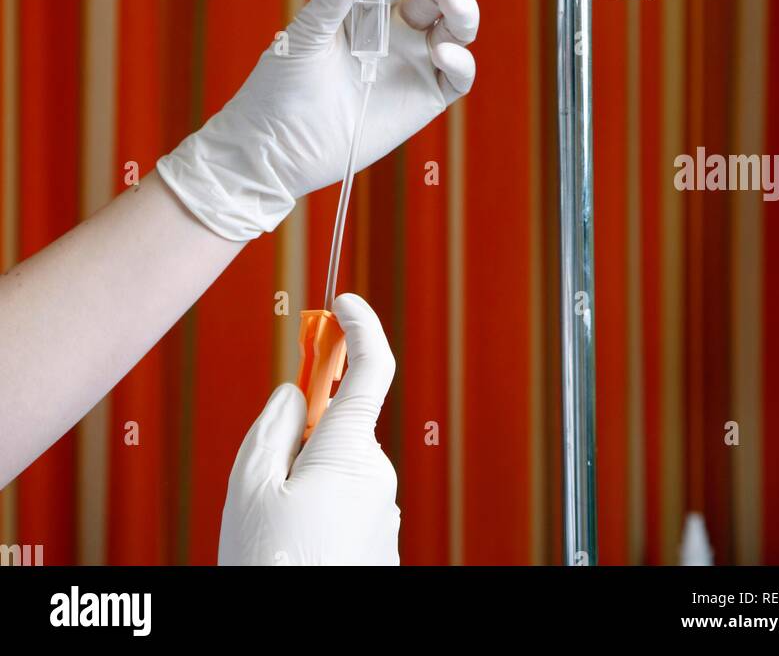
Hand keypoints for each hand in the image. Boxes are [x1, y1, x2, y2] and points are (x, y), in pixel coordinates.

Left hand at [157, 0, 478, 240]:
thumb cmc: (281, 86)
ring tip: (452, 3)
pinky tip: (442, 52)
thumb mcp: (305, 35)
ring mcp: (413, 64)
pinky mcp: (424, 98)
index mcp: (367, 8)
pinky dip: (460, 62)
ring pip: (455, 30)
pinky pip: (456, 76)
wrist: (275, 147)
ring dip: (462, 12)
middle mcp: (396, 31)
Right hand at [218, 294, 399, 566]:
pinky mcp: (379, 545)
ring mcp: (382, 512)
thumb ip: (273, 425)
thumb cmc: (273, 567)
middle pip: (341, 424)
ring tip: (272, 529)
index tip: (342, 301)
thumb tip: (295, 393)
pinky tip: (292, 548)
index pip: (370, 365)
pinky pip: (346, 507)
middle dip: (304, 432)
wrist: (301, 642)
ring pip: (339, 471)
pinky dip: (318, 512)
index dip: (358, 324)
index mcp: (348, 448)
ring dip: (307, 480)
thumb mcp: (251, 486)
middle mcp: (377, 474)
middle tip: (265, 471)